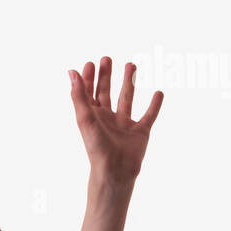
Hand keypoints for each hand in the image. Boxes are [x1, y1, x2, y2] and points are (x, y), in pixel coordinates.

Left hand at [68, 57, 162, 189]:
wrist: (115, 171)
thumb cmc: (97, 148)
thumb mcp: (85, 119)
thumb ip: (79, 96)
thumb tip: (71, 71)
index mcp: (93, 118)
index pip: (89, 94)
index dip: (88, 79)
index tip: (90, 63)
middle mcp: (108, 120)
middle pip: (106, 93)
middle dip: (105, 77)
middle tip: (106, 59)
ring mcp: (124, 126)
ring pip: (127, 99)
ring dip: (128, 82)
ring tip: (131, 65)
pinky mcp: (141, 133)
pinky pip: (149, 116)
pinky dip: (155, 105)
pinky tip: (159, 93)